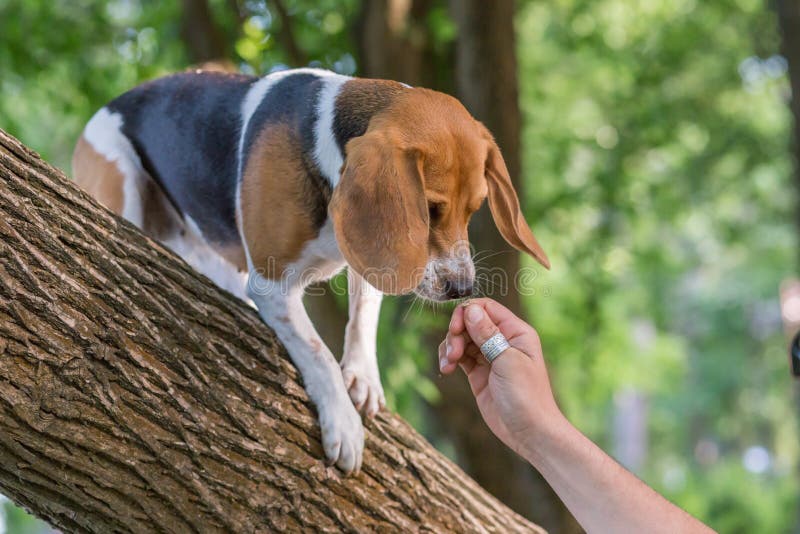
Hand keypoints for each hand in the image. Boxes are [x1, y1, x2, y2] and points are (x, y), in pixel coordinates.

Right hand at [438, 298, 563, 457]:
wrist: (529, 432)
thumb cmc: (526, 396)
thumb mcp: (507, 361)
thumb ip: (487, 334)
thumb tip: (471, 309)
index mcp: (516, 332)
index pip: (486, 308)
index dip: (467, 313)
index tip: (456, 329)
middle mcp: (502, 340)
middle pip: (470, 321)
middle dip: (456, 333)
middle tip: (453, 354)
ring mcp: (489, 357)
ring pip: (461, 339)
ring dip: (450, 347)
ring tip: (449, 365)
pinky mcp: (478, 373)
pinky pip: (459, 357)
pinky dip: (449, 359)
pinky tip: (447, 369)